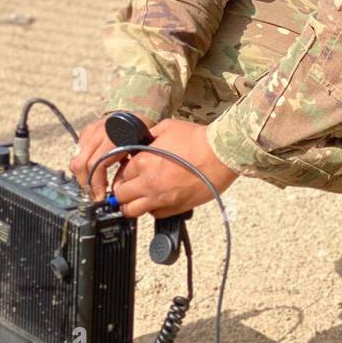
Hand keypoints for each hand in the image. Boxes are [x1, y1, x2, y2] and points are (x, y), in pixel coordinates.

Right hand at [69, 112, 156, 201]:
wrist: (136, 112)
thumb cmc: (141, 134)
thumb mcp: (139, 150)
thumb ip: (128, 167)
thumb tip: (118, 191)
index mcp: (114, 137)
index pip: (95, 164)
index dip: (96, 183)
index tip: (100, 196)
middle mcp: (99, 132)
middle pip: (81, 163)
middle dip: (86, 183)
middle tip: (93, 194)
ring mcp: (91, 130)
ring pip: (76, 159)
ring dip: (82, 176)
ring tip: (92, 185)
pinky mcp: (86, 131)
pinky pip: (77, 152)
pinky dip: (82, 164)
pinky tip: (91, 172)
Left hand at [107, 118, 239, 218]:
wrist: (220, 154)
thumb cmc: (197, 140)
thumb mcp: (167, 127)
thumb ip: (150, 136)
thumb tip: (142, 140)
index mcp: (143, 162)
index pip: (121, 174)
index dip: (123, 173)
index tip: (127, 173)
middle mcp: (148, 183)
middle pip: (121, 196)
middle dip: (121, 191)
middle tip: (126, 188)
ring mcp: (161, 198)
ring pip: (132, 211)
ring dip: (130, 205)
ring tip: (134, 200)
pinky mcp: (176, 208)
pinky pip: (155, 215)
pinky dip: (152, 210)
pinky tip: (156, 201)